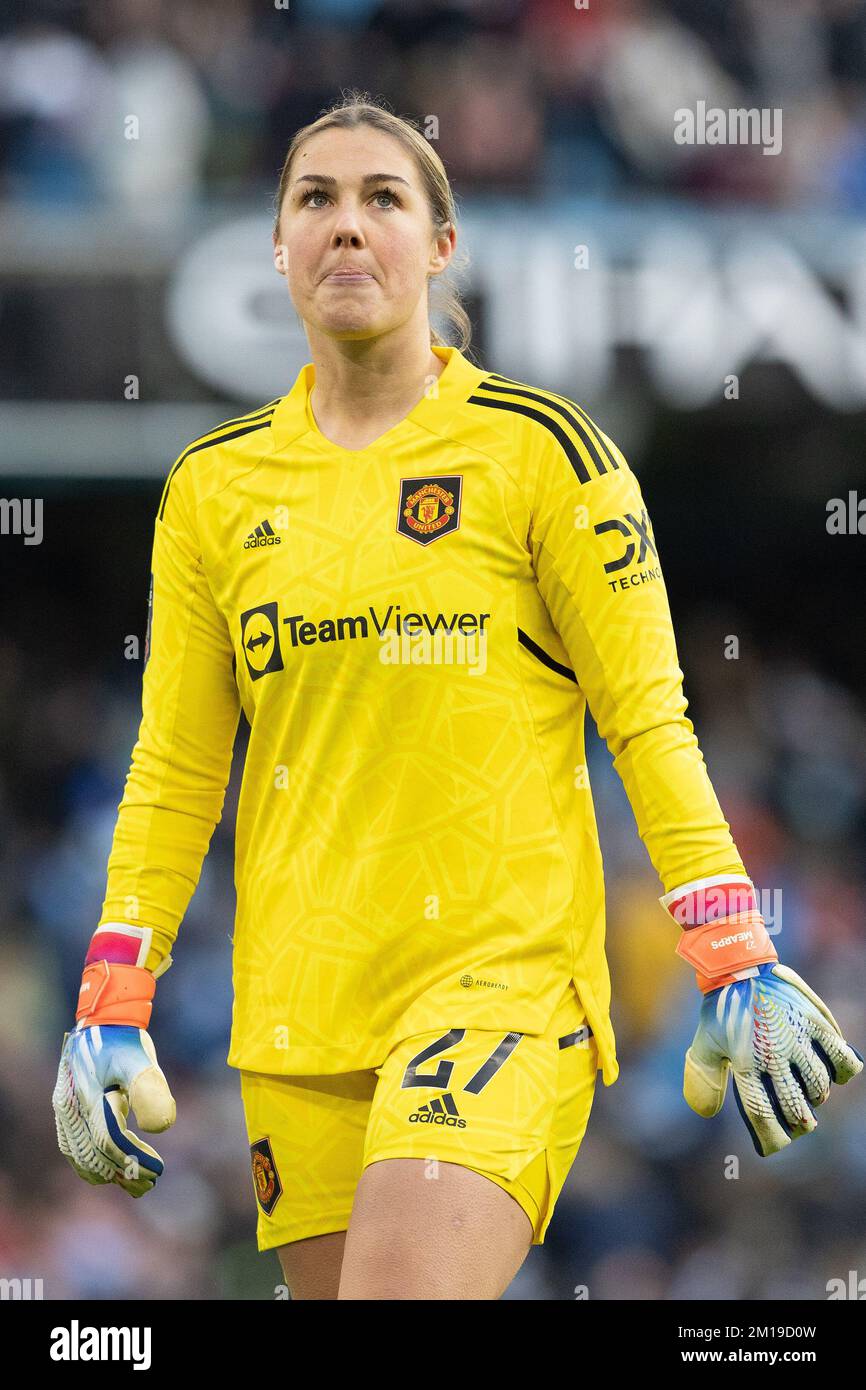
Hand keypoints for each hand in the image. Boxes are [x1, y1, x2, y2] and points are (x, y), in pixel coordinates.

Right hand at [53, 1024, 175, 1195]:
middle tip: (151, 1183)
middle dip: (123, 1172)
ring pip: (81, 1155)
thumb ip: (149, 1089)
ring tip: (137, 1185)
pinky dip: (93, 1164)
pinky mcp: (68, 1112)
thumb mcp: (140, 1060)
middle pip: (93, 1153)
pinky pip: (75, 1148)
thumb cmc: (124, 1039)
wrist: (102, 1020)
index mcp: (86, 1096)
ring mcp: (66, 1111)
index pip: (109, 1140)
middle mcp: (69, 1107)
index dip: (134, 1159)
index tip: (158, 1171)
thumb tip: (162, 1128)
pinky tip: (113, 1173)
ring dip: (108, 1173)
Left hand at [684, 962, 862, 1155]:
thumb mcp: (704, 1044)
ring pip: (819, 1087)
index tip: (773, 1146)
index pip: (763, 1115)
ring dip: (816, 1097)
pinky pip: (841, 1058)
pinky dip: (842, 1070)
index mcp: (745, 1063)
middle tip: (801, 1123)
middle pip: (796, 1108)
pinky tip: (834, 1072)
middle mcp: (773, 1055)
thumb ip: (704, 1080)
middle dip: (799, 1123)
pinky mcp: (815, 1022)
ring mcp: (797, 1038)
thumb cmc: (720, 1010)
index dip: (772, 1139)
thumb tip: (705, 1113)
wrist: (738, 965)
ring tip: (810, 1094)